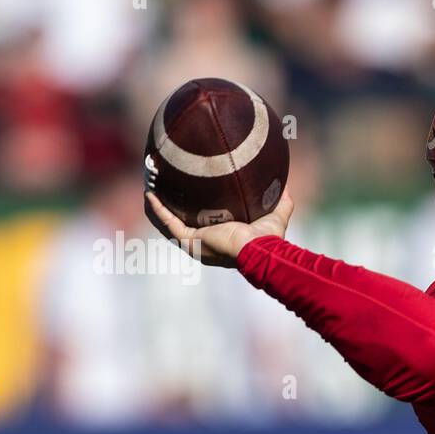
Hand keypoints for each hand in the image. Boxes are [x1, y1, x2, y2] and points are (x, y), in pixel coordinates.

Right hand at [145, 190, 293, 267]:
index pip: (204, 222)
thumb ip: (282, 200)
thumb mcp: (276, 214)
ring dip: (159, 205)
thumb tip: (285, 182)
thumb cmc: (269, 239)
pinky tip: (149, 193)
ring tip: (151, 185)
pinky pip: (168, 223)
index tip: (191, 190)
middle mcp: (206, 243)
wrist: (260, 251)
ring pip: (170, 222)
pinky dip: (158, 208)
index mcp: (222, 238)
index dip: (195, 207)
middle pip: (182, 221)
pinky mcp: (190, 241)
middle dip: (172, 204)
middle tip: (164, 184)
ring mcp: (195, 243)